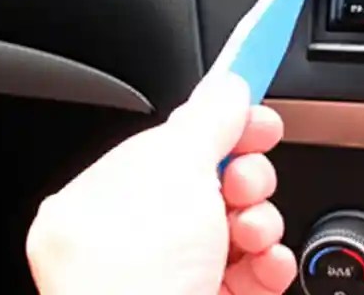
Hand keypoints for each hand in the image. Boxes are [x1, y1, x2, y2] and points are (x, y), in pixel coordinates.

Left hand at [26, 74, 296, 294]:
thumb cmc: (138, 283)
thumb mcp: (178, 175)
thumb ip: (208, 123)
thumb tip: (228, 88)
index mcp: (96, 207)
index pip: (166, 145)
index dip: (216, 125)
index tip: (256, 108)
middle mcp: (127, 246)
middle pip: (207, 185)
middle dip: (244, 178)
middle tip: (248, 182)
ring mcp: (167, 283)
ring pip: (233, 228)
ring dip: (260, 220)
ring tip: (254, 232)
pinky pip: (248, 272)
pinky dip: (267, 264)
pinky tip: (265, 265)